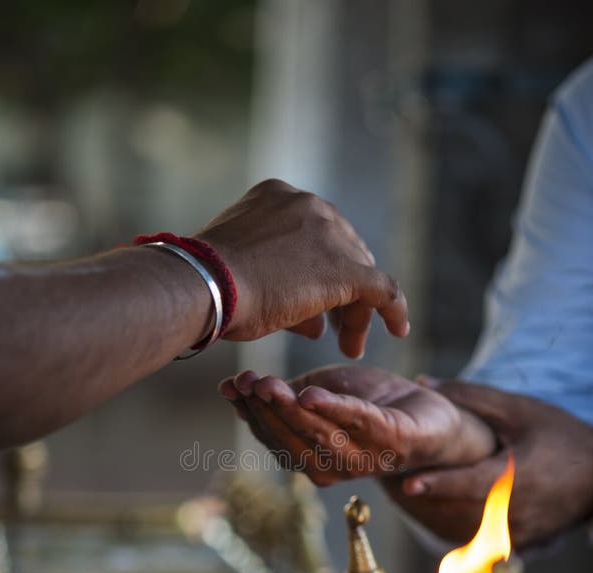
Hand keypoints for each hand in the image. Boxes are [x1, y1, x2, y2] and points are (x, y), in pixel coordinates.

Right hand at [195, 179, 407, 358]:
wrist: (203, 286)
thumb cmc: (208, 286)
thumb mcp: (244, 273)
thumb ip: (280, 285)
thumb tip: (312, 323)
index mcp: (279, 198)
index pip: (316, 236)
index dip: (318, 272)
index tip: (312, 306)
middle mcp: (309, 206)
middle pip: (341, 252)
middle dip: (340, 294)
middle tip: (334, 332)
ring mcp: (329, 233)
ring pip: (359, 274)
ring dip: (355, 311)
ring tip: (349, 345)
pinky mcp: (345, 268)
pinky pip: (383, 289)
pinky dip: (393, 310)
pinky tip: (399, 329)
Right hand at [218, 365, 494, 485]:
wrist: (431, 412)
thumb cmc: (372, 404)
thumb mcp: (321, 393)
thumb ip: (285, 395)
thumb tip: (231, 387)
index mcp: (314, 458)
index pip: (274, 440)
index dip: (251, 415)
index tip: (231, 387)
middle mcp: (336, 467)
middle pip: (293, 441)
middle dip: (266, 411)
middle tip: (248, 382)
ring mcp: (366, 457)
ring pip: (320, 434)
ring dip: (291, 411)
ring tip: (269, 385)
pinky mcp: (394, 440)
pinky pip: (360, 422)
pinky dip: (335, 409)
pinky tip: (311, 394)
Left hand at [393, 381, 592, 548]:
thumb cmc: (562, 437)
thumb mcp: (521, 411)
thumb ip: (473, 398)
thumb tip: (424, 384)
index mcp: (518, 477)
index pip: (472, 485)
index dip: (439, 484)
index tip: (408, 484)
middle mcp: (514, 513)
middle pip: (457, 511)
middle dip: (420, 499)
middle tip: (384, 480)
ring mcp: (514, 535)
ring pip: (461, 529)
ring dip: (427, 514)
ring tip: (394, 492)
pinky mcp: (513, 545)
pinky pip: (471, 538)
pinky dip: (445, 524)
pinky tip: (422, 507)